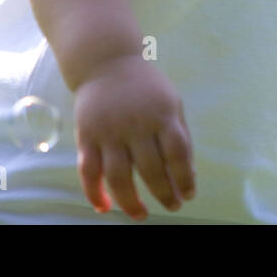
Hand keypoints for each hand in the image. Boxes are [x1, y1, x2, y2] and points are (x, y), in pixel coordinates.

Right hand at [72, 55, 196, 219]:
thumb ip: (179, 135)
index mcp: (162, 115)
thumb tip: (187, 173)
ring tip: (141, 215)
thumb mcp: (171, 102)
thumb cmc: (146, 87)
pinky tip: (105, 207)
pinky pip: (89, 171)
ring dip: (131, 202)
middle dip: (164, 194)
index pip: (177, 153)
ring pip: (119, 176)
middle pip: (150, 169)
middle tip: (172, 207)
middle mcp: (136, 124)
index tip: (189, 194)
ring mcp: (109, 131)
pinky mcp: (87, 136)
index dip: (184, 177)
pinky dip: (94, 193)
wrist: (106, 61)